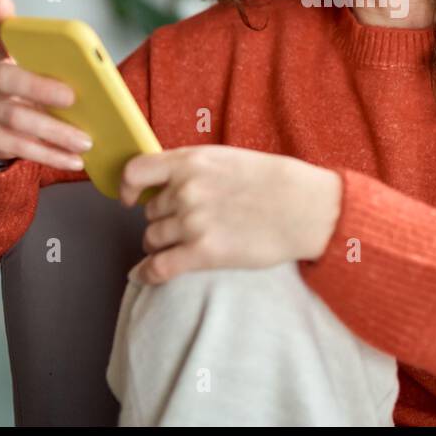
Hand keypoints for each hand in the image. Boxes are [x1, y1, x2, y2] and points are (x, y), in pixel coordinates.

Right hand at [0, 0, 92, 170]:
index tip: (16, 14)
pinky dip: (50, 155)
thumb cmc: (18, 88)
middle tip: (74, 97)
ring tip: (86, 140)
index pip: (0, 37)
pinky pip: (20, 150)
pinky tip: (75, 159)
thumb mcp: (21, 62)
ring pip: (17, 122)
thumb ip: (26, 41)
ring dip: (54, 132)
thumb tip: (1, 0)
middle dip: (41, 89)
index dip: (4, 27)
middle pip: (11, 83)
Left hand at [119, 145, 341, 283]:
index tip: (130, 198)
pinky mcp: (204, 252)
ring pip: (153, 239)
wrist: (306, 207)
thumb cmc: (275, 182)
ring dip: (161, 245)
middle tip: (185, 226)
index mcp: (192, 161)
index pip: (137, 171)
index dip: (128, 187)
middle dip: (163, 220)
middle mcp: (187, 190)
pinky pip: (160, 267)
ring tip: (181, 247)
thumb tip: (168, 185)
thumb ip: (195, 168)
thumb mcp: (229, 159)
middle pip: (151, 212)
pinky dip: (147, 273)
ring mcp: (194, 221)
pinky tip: (145, 277)